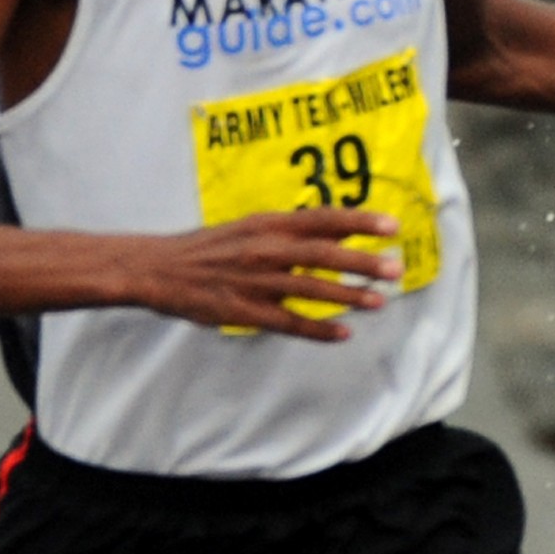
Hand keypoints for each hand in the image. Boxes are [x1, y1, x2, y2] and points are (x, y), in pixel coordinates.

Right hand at [132, 208, 403, 341]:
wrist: (159, 268)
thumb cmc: (213, 247)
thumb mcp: (254, 228)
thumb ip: (297, 231)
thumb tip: (344, 232)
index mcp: (269, 224)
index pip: (322, 218)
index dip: (359, 221)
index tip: (392, 225)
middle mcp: (265, 249)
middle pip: (322, 254)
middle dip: (362, 262)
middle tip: (395, 268)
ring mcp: (255, 282)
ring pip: (309, 290)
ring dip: (347, 296)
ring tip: (379, 302)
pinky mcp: (243, 311)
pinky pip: (288, 322)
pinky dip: (317, 329)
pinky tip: (342, 334)